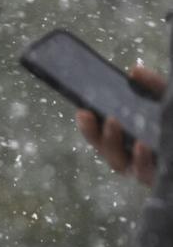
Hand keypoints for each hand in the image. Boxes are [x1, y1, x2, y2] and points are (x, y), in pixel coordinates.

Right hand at [75, 64, 165, 187]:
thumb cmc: (172, 118)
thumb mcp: (164, 99)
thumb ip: (153, 86)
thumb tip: (134, 71)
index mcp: (130, 140)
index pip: (102, 137)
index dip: (89, 127)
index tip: (82, 111)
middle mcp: (133, 158)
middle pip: (106, 151)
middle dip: (97, 135)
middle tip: (94, 115)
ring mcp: (145, 169)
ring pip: (120, 164)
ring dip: (113, 144)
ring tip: (113, 123)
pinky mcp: (158, 175)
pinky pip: (145, 172)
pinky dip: (140, 159)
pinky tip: (141, 145)